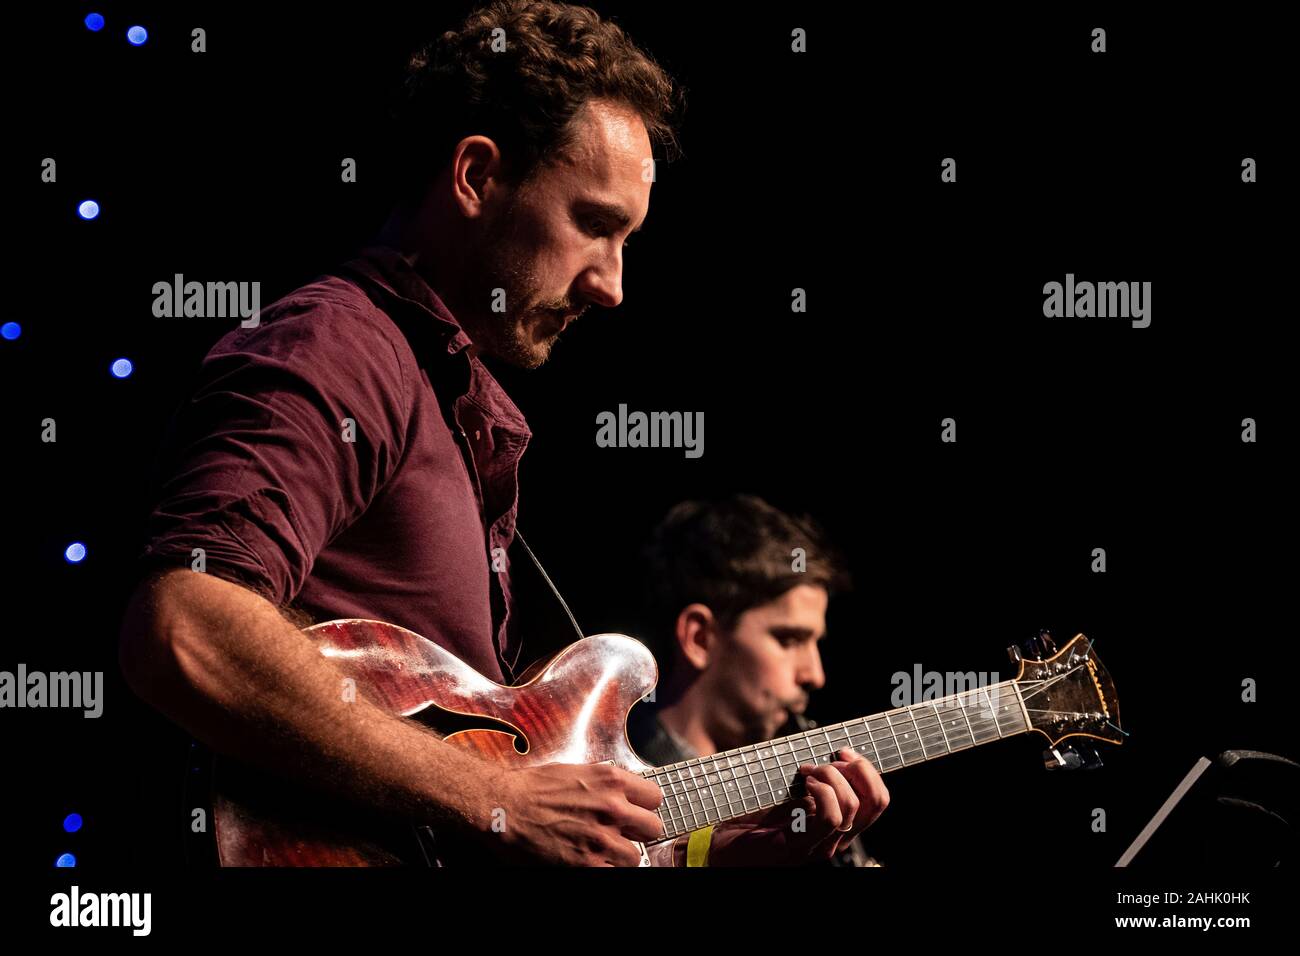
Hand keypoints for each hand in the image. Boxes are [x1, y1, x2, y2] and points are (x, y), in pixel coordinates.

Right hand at [481, 762, 664, 865]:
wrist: (503, 806)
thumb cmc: (532, 788)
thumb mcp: (577, 772)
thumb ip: (605, 784)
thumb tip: (624, 794)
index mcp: (611, 781)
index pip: (655, 797)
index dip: (644, 807)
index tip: (634, 812)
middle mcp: (612, 808)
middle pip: (653, 828)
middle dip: (637, 832)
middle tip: (620, 834)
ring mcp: (602, 838)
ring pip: (635, 856)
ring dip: (619, 855)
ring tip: (599, 850)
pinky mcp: (588, 864)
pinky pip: (615, 872)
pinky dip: (605, 869)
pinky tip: (589, 861)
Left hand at [706, 748, 887, 865]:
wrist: (715, 846)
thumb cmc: (748, 817)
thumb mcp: (788, 792)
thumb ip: (812, 781)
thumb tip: (832, 755)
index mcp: (836, 825)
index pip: (878, 799)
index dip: (867, 769)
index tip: (842, 752)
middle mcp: (834, 838)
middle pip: (876, 801)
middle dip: (856, 768)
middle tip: (826, 760)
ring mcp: (817, 846)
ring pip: (851, 806)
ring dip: (831, 776)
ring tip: (805, 772)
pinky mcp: (796, 847)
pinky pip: (829, 817)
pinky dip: (821, 791)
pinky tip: (803, 784)